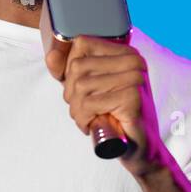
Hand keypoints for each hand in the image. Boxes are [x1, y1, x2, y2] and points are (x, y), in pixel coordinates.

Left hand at [45, 35, 168, 177]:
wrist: (139, 147)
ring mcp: (134, 77)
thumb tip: (51, 55)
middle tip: (86, 109)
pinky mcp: (132, 97)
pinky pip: (89, 104)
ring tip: (91, 118)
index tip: (81, 88)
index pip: (81, 44)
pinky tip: (96, 124)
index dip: (70, 68)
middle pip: (77, 67)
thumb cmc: (114, 116)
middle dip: (72, 94)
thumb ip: (68, 70)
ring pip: (80, 86)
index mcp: (125, 52)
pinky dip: (85, 119)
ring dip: (78, 109)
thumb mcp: (88, 88)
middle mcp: (133, 61)